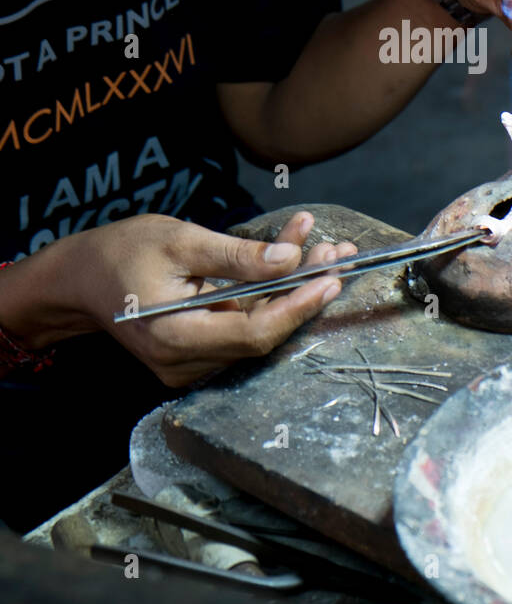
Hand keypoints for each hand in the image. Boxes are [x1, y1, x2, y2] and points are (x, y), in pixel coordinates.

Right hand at [2, 211, 354, 386]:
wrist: (80, 277)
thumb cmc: (123, 251)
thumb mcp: (181, 240)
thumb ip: (237, 256)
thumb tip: (290, 261)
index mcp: (176, 337)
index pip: (253, 334)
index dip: (296, 307)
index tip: (330, 277)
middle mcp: (185, 363)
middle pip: (262, 334)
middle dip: (304, 291)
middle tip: (339, 253)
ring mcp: (190, 364)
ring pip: (257, 329)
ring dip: (293, 289)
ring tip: (324, 250)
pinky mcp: (196, 354)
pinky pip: (242, 326)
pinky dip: (268, 296)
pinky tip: (292, 262)